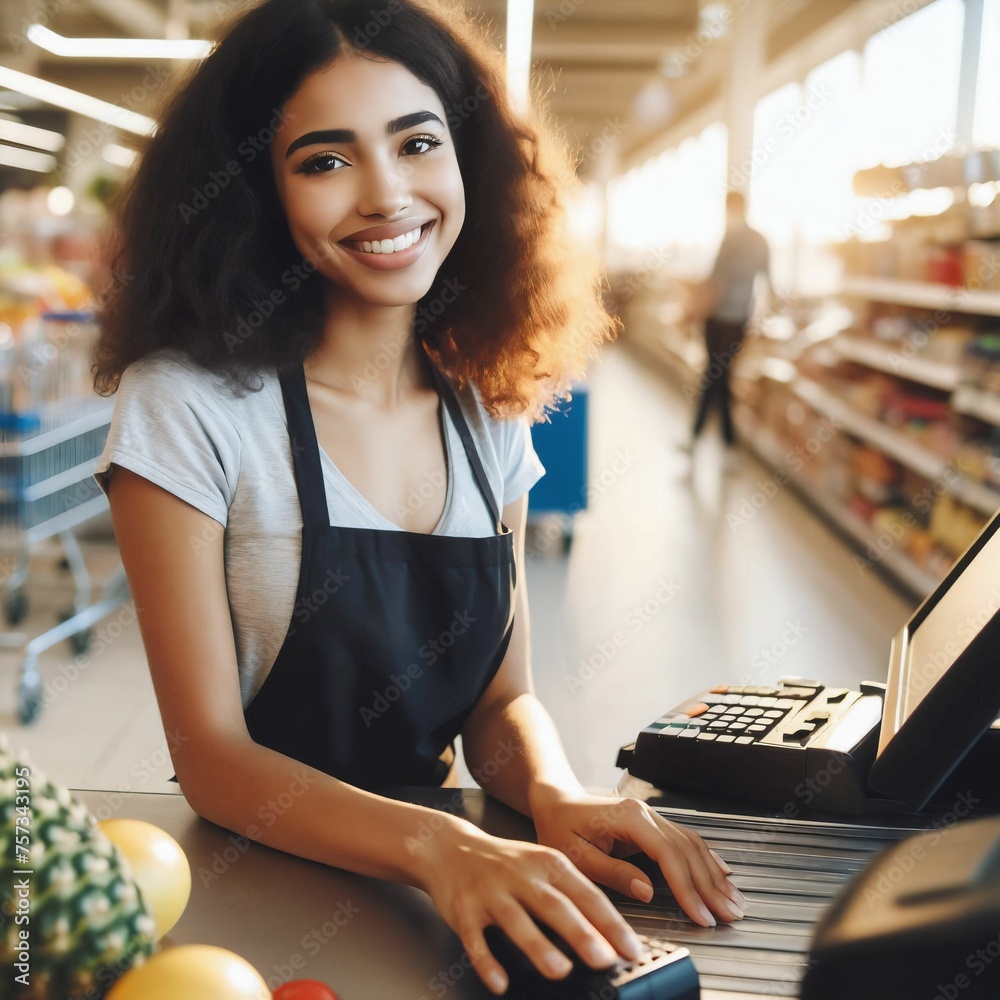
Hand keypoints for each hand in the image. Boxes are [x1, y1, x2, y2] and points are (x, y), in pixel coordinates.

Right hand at [413, 817, 647, 995]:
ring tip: (560, 970)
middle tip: (604, 959)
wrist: (450, 847)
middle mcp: (520, 874)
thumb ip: (571, 895)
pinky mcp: (463, 909)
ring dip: (538, 945)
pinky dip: (487, 960)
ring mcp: (491, 891)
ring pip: (516, 920)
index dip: (609, 922)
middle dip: (580, 932)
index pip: (585, 893)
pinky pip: (475, 937)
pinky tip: (500, 981)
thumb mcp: (541, 865)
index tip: (630, 948)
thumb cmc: (506, 863)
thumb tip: (609, 935)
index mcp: (547, 863)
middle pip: (554, 905)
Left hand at [528, 785, 746, 926]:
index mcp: (629, 817)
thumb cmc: (560, 826)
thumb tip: (648, 892)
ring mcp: (652, 816)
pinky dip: (706, 859)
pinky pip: (685, 840)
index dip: (688, 888)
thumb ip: (613, 873)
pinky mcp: (652, 823)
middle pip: (687, 851)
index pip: (669, 855)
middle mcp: (646, 813)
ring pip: (692, 845)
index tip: (701, 915)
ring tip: (733, 902)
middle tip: (729, 916)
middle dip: (710, 887)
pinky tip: (722, 873)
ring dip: (714, 875)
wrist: (555, 800)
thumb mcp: (577, 856)